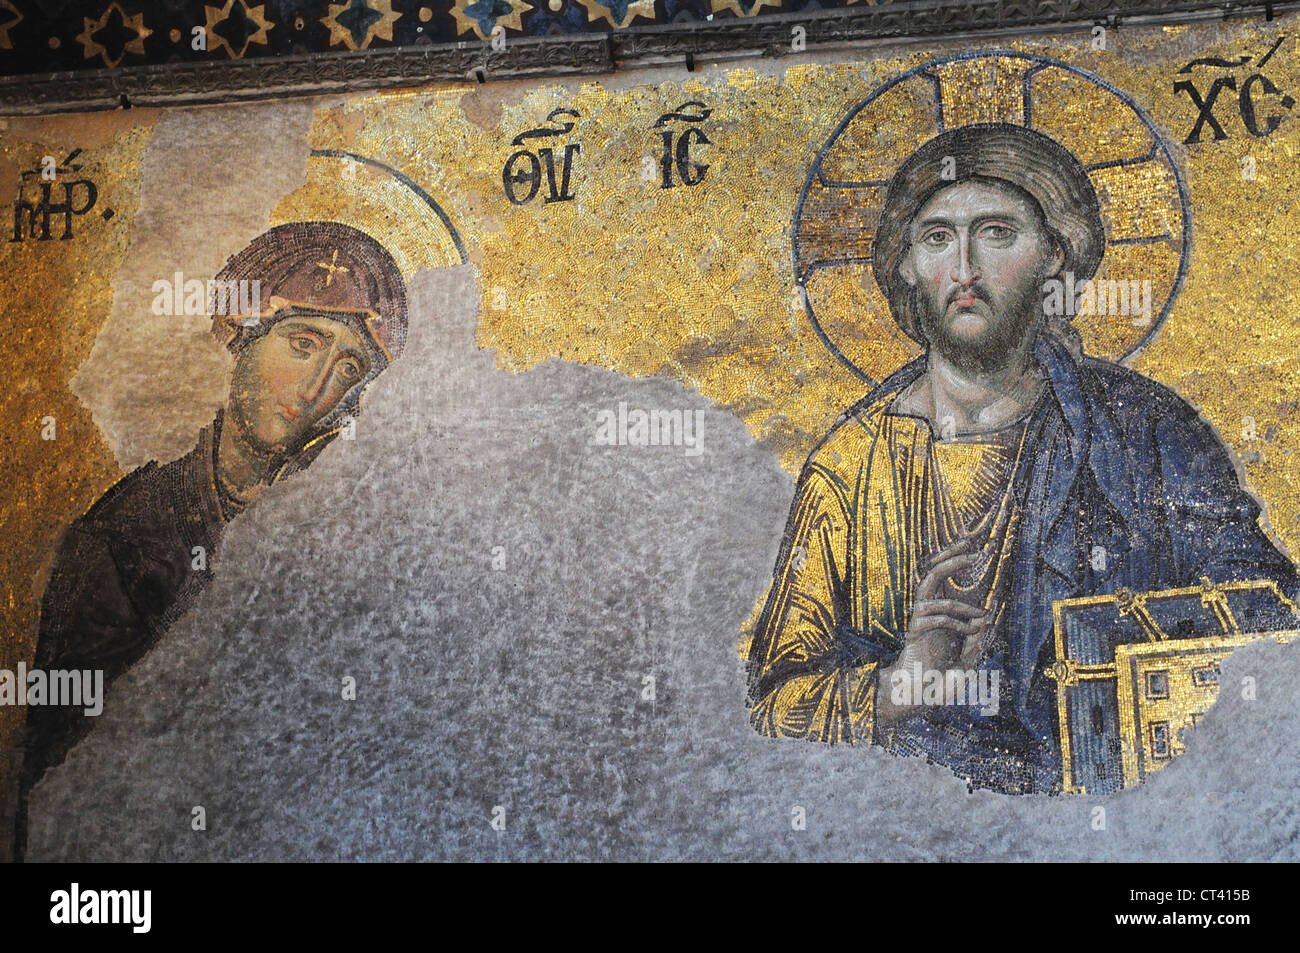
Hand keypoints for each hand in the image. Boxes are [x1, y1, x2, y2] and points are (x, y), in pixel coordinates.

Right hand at [877, 537, 986, 722]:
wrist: (920, 692)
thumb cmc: (942, 674)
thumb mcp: (969, 654)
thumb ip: (979, 637)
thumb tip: (988, 618)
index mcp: (938, 608)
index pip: (942, 575)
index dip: (955, 558)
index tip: (974, 546)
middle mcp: (927, 608)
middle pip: (933, 571)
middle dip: (952, 557)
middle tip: (973, 548)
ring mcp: (919, 618)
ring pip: (936, 594)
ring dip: (964, 606)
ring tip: (983, 617)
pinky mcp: (914, 630)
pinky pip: (936, 617)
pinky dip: (957, 623)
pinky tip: (969, 634)